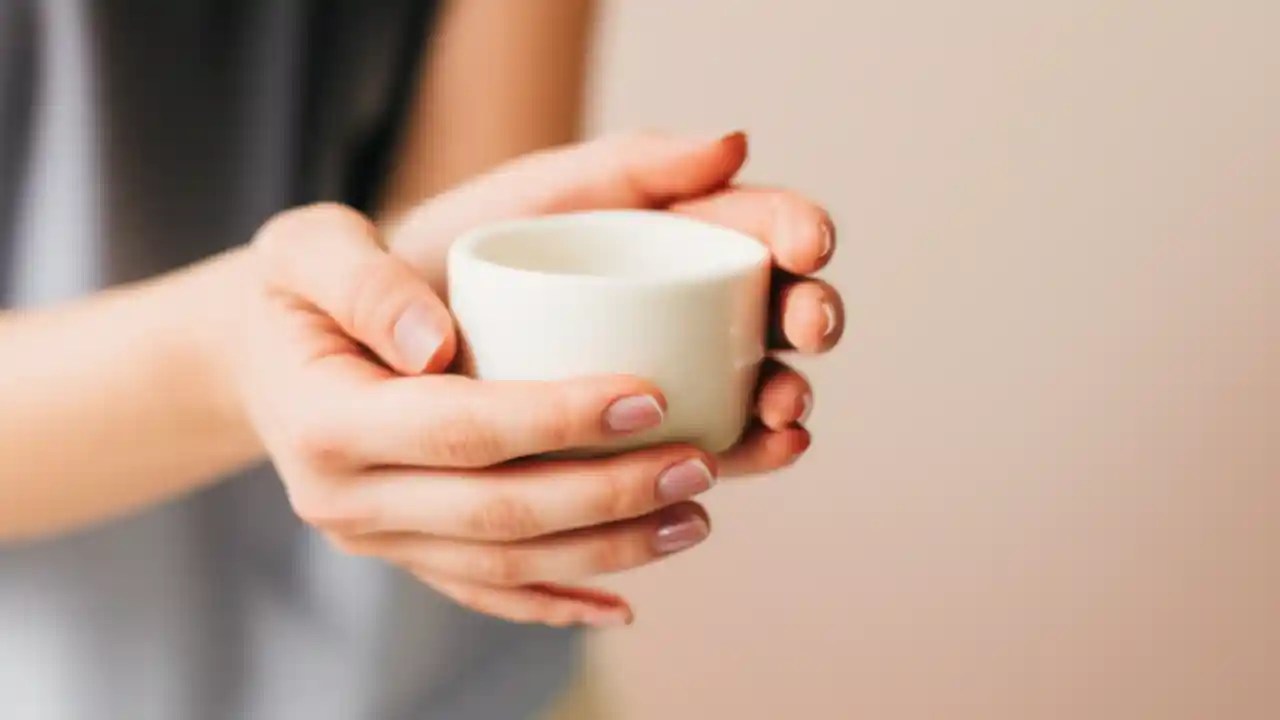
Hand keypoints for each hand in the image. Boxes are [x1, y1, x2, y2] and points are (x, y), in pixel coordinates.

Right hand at [236, 204, 720, 625]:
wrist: (259, 356)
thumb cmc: (298, 289)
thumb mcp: (307, 247)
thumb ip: (363, 279)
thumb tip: (433, 344)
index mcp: (323, 421)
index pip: (460, 429)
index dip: (559, 418)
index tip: (651, 395)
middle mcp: (344, 499)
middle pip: (496, 514)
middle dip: (608, 495)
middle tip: (701, 463)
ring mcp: (375, 539)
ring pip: (504, 566)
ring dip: (606, 551)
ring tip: (694, 516)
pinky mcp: (402, 555)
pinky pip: (484, 594)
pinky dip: (557, 603)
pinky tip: (624, 603)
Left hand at [389, 131, 843, 476]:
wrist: (373, 338)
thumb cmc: (455, 247)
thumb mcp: (534, 194)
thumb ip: (626, 161)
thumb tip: (733, 143)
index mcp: (668, 226)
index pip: (754, 219)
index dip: (795, 225)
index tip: (807, 244)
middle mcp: (683, 300)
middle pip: (774, 304)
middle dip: (808, 313)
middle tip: (811, 328)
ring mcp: (673, 371)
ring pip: (754, 383)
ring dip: (785, 396)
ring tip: (786, 414)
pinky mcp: (643, 438)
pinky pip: (707, 447)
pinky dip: (743, 456)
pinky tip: (760, 460)